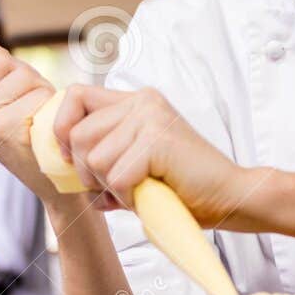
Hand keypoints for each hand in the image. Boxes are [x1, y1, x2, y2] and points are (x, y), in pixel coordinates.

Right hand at [0, 39, 62, 202]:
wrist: (57, 184)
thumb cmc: (35, 141)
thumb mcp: (9, 104)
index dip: (3, 65)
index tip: (15, 93)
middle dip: (25, 77)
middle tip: (32, 108)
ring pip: (18, 74)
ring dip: (39, 90)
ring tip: (39, 118)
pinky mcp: (6, 127)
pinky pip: (33, 91)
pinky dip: (47, 103)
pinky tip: (45, 127)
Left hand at [52, 84, 255, 227]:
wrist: (231, 197)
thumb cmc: (183, 186)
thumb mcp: (133, 165)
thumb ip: (102, 157)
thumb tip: (62, 164)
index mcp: (135, 102)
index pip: (75, 96)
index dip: (62, 129)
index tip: (73, 158)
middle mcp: (141, 102)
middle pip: (78, 134)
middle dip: (88, 171)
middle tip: (116, 187)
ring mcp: (150, 117)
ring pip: (95, 159)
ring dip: (110, 186)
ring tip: (139, 189)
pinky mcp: (158, 139)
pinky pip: (116, 177)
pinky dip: (128, 198)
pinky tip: (150, 195)